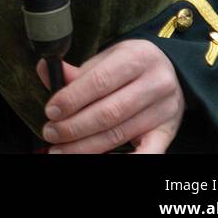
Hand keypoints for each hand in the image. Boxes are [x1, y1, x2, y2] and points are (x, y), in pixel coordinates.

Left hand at [36, 39, 183, 153]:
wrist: (172, 70)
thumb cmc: (131, 63)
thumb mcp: (108, 57)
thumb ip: (79, 70)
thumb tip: (45, 70)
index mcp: (136, 58)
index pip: (99, 81)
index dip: (72, 98)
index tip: (51, 111)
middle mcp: (154, 84)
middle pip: (109, 112)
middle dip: (75, 127)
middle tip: (51, 134)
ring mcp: (164, 110)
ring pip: (121, 133)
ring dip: (87, 146)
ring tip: (62, 151)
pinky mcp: (168, 131)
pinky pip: (151, 151)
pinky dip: (131, 159)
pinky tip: (104, 160)